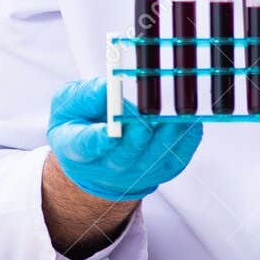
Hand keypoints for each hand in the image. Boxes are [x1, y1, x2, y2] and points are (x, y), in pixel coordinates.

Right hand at [46, 78, 201, 200]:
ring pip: (153, 158)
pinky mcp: (159, 170)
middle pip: (124, 156)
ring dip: (167, 138)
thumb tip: (108, 87)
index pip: (87, 146)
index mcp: (77, 148)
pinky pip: (175, 159)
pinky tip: (191, 122)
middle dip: (136, 136)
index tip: (110, 129)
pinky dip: (185, 141)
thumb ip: (84, 96)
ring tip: (178, 116)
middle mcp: (106, 166)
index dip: (99, 139)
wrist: (95, 157)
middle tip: (146, 117)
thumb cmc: (79, 121)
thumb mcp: (68, 104)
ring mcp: (135, 172)